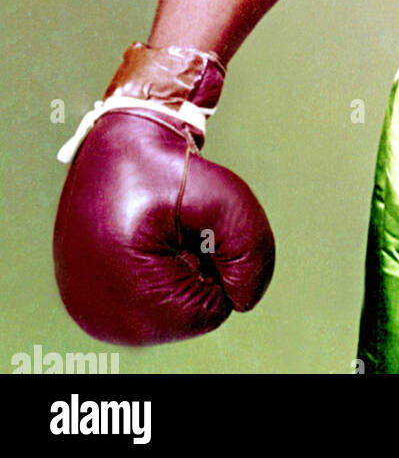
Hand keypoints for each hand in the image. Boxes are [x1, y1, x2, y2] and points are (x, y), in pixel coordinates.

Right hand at [53, 44, 273, 345]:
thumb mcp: (227, 198)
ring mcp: (88, 313)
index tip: (190, 225)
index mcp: (130, 300)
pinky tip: (139, 239)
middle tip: (173, 226)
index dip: (218, 262)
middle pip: (188, 314)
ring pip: (168, 309)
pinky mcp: (85, 301)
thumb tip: (245, 297)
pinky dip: (153, 272)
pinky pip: (144, 302)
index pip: (213, 310)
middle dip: (195, 268)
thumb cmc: (168, 165)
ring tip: (154, 230)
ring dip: (174, 270)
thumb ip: (253, 251)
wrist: (118, 138)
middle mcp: (101, 319)